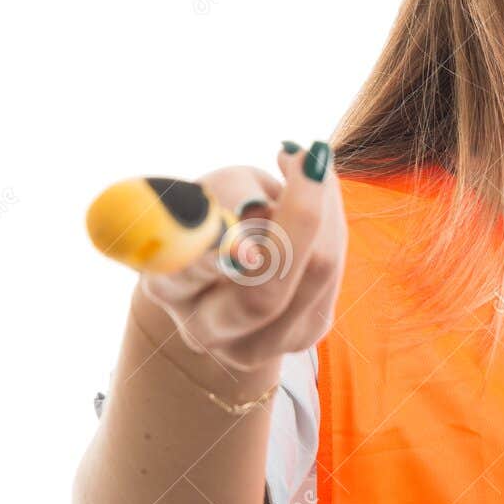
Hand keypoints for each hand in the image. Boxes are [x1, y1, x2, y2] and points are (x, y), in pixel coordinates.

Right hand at [135, 141, 343, 378]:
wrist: (223, 271)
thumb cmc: (212, 215)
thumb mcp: (212, 190)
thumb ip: (232, 192)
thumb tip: (276, 192)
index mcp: (170, 288)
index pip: (193, 269)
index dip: (220, 246)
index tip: (252, 204)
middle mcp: (208, 330)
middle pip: (264, 295)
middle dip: (298, 219)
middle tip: (312, 157)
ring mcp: (258, 345)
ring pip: (314, 277)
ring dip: (324, 210)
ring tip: (312, 165)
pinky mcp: (302, 337)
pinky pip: (333, 277)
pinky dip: (332, 227)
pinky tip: (320, 199)